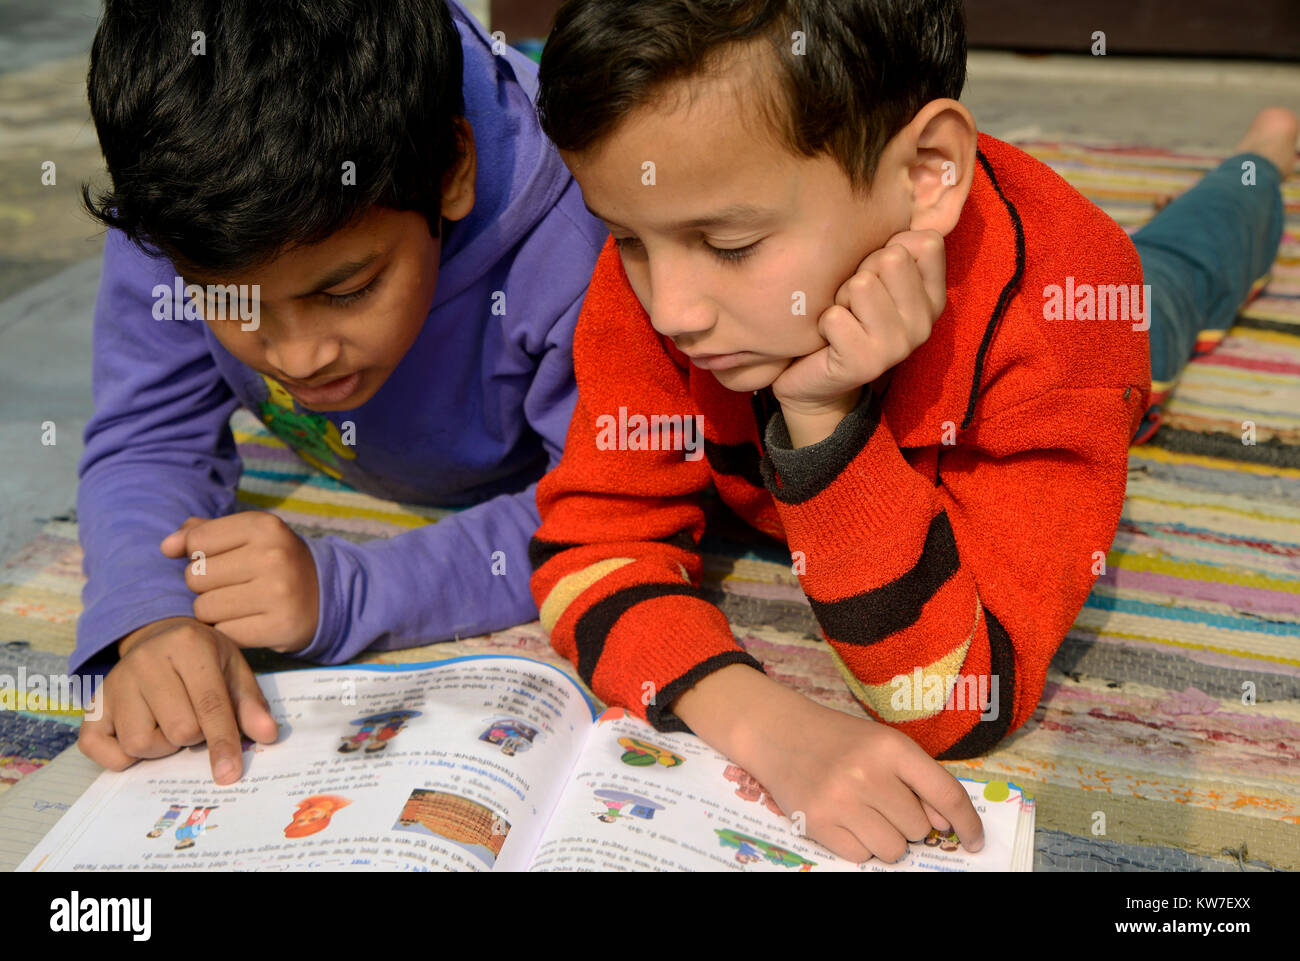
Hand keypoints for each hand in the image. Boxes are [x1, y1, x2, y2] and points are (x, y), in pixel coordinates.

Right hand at [78, 616, 277, 782]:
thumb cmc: (203, 659)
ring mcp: (113, 683)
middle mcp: (145, 661)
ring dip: (162, 746)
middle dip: (194, 736)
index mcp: (188, 645)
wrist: (160, 637)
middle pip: (177, 730)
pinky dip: (122, 756)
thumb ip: (250, 704)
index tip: (230, 774)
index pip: (209, 705)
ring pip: (140, 743)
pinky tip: (142, 732)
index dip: (223, 742)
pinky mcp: (92, 705)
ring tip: (169, 722)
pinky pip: (100, 750)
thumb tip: (268, 736)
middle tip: (195, 717)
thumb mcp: (234, 669)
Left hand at [162, 512, 318, 652]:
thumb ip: (202, 533)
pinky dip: (230, 632)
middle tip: (233, 587)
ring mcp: (278, 592)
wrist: (324, 596)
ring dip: (214, 612)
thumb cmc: (272, 563)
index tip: (224, 560)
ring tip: (239, 606)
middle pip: (195, 577)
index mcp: (264, 526)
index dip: (200, 556)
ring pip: (204, 608)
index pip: (196, 542)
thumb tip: (167, 547)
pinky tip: (249, 623)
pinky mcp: (280, 626)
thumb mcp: (246, 536)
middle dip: (205, 586)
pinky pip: (224, 633)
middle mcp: (273, 556)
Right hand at [674, 665, 982, 862]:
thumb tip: (947, 826)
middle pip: (919, 829)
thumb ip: (919, 781)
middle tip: (883, 801)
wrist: (780, 732)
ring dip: (885, 838)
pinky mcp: (817, 823)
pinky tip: (842, 819)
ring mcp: (840, 800)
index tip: (975, 841)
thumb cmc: (840, 741)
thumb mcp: (884, 745)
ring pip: (893, 850)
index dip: (967, 823)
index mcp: (891, 747)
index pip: (946, 794)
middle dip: (908, 822)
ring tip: (863, 812)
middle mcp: (867, 773)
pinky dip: (857, 845)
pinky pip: (860, 857)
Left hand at [771, 229, 946, 417]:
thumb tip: (909, 227)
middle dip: (859, 274)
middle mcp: (924, 324)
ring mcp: (898, 347)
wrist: (815, 380)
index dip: (888, 249)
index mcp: (933, 299)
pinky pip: (836, 316)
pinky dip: (823, 324)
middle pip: (890, 259)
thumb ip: (898, 249)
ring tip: (841, 320)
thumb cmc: (846, 318)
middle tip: (852, 303)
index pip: (927, 243)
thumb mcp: (876, 279)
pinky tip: (828, 340)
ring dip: (840, 299)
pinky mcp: (867, 364)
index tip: (877, 277)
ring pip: (862, 284)